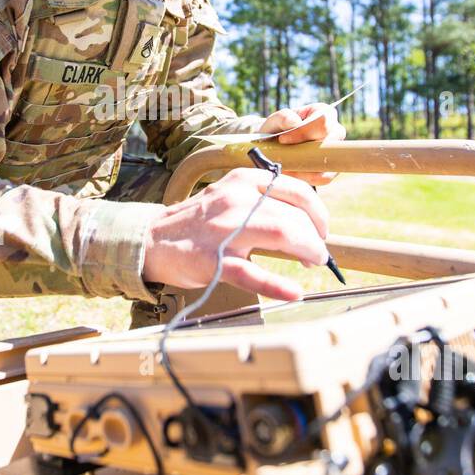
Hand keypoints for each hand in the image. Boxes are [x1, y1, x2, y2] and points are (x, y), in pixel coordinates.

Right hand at [142, 168, 330, 302]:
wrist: (152, 240)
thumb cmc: (199, 223)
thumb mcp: (230, 197)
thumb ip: (264, 201)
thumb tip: (306, 220)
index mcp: (243, 182)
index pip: (298, 190)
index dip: (318, 213)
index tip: (321, 230)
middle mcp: (235, 200)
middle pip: (294, 215)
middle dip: (315, 238)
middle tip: (317, 255)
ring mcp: (224, 230)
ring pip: (281, 233)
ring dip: (308, 251)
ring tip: (312, 264)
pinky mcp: (213, 261)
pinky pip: (251, 273)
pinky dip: (277, 286)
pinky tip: (294, 293)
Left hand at [257, 102, 346, 184]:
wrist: (273, 147)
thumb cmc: (276, 130)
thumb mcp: (275, 120)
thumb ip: (282, 117)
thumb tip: (294, 122)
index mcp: (323, 113)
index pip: (323, 122)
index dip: (304, 132)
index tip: (282, 140)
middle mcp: (335, 130)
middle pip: (330, 143)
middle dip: (305, 151)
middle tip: (285, 154)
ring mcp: (335, 151)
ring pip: (328, 162)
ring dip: (305, 166)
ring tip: (287, 163)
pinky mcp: (331, 169)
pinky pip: (324, 177)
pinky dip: (306, 177)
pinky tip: (292, 171)